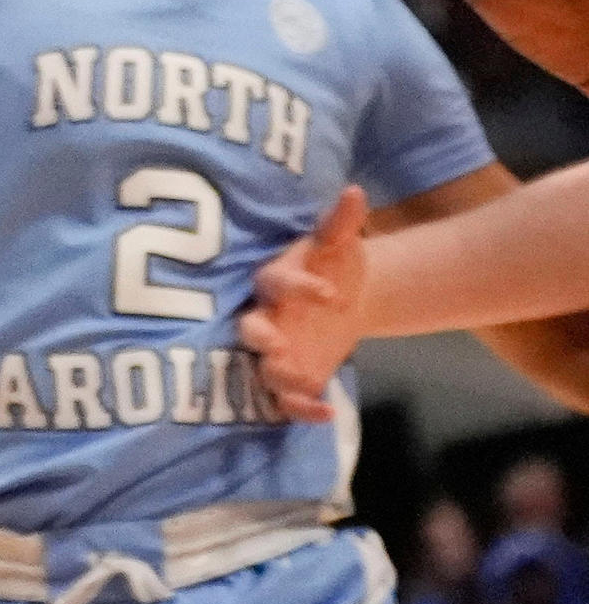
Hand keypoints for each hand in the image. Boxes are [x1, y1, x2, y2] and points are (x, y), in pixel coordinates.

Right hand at [236, 187, 368, 420]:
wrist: (339, 298)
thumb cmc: (332, 266)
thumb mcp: (339, 245)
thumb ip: (341, 223)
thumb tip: (354, 192)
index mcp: (274, 280)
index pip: (276, 281)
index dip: (300, 287)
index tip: (332, 294)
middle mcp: (265, 315)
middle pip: (248, 327)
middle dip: (259, 336)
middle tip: (275, 344)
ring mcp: (273, 350)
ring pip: (261, 367)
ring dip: (278, 375)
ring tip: (304, 379)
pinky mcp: (286, 376)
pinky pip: (283, 398)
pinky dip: (299, 409)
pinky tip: (327, 412)